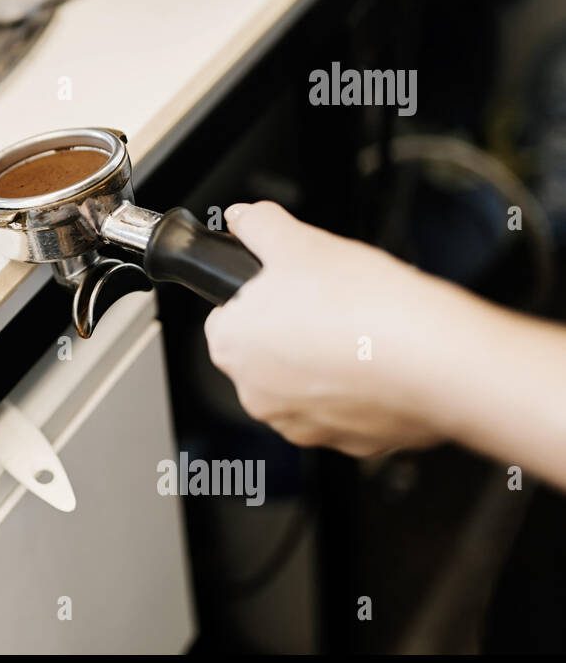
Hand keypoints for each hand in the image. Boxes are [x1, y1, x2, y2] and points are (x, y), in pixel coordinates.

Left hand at [203, 202, 448, 456]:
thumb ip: (260, 226)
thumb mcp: (300, 242)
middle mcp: (255, 394)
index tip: (290, 287)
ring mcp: (302, 424)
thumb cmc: (361, 304)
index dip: (261, 296)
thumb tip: (242, 217)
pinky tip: (383, 365)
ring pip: (307, 386)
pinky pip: (348, 412)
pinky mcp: (350, 445)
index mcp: (231, 346)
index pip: (227, 316)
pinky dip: (362, 392)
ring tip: (361, 332)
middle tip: (332, 305)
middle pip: (266, 353)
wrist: (434, 357)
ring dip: (327, 364)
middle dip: (294, 330)